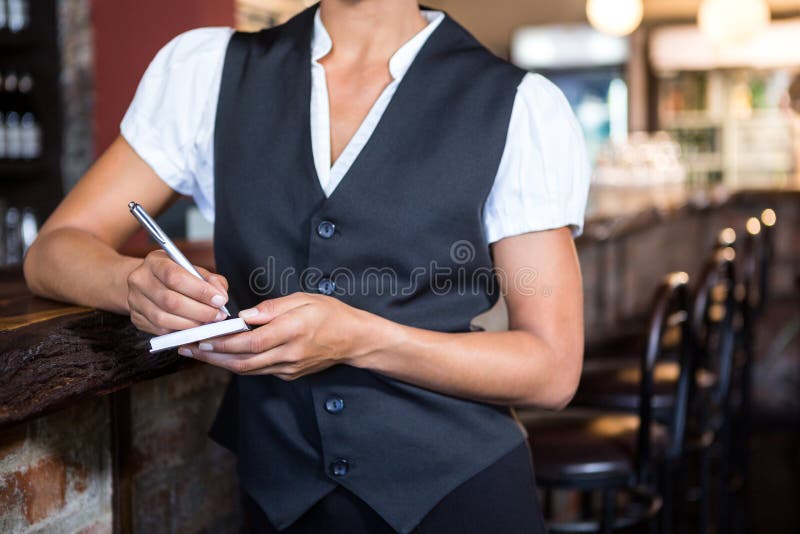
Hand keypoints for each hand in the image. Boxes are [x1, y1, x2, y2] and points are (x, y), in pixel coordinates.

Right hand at [127, 249, 229, 333]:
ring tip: (208, 322)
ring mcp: (135, 300)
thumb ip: (211, 280)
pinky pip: (160, 330)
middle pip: (170, 301)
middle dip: (199, 311)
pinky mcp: (136, 318)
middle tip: (217, 315)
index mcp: (155, 262)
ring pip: (164, 319)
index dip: (200, 291)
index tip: (219, 300)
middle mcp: (140, 280)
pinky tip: (193, 327)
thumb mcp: (192, 269)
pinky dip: (180, 331)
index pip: (175, 277)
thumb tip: (221, 296)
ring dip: (191, 324)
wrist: (146, 282)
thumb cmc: (174, 275)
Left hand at [180, 292, 374, 380]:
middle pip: (244, 361)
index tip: (203, 338)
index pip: (253, 341)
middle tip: (189, 348)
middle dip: (213, 356)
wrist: (354, 339)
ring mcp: (289, 367)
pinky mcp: (289, 374)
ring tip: (198, 353)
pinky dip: (239, 363)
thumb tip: (245, 315)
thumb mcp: (305, 299)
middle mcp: (290, 353)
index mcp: (294, 330)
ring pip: (248, 369)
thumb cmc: (331, 313)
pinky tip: (224, 355)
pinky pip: (259, 370)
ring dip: (221, 363)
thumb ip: (273, 307)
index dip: (225, 343)